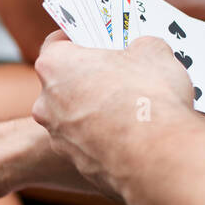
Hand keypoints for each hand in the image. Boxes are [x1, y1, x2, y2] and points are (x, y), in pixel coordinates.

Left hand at [30, 33, 196, 195]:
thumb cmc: (149, 97)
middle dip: (91, 77)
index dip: (79, 39)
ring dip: (98, 112)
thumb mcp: (153, 51)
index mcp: (55, 65)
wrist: (158, 157)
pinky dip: (108, 140)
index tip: (97, 40)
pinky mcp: (78, 165)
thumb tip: (143, 50)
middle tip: (121, 74)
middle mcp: (46, 103)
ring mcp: (59, 138)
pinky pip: (91, 145)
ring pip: (76, 117)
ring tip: (134, 108)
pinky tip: (136, 137)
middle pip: (65, 83)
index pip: (57, 44)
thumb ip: (140, 46)